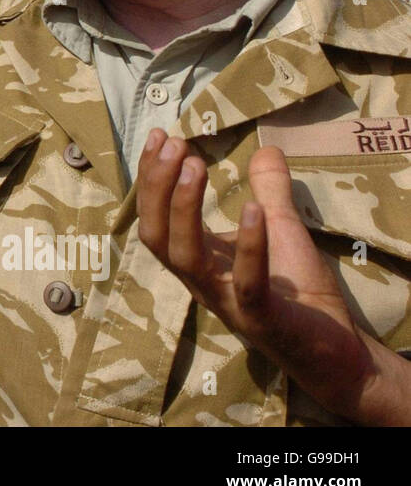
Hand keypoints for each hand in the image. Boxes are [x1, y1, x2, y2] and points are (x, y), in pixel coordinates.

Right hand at [136, 129, 410, 424]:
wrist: (332, 349)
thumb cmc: (298, 292)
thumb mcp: (281, 229)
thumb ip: (271, 192)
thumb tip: (267, 149)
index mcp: (197, 259)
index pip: (157, 216)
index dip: (152, 177)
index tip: (162, 136)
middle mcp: (199, 280)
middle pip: (156, 235)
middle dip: (157, 188)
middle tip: (174, 146)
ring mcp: (226, 300)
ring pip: (185, 257)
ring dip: (184, 209)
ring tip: (194, 166)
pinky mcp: (260, 317)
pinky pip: (246, 282)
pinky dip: (248, 246)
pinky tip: (252, 210)